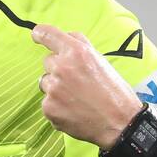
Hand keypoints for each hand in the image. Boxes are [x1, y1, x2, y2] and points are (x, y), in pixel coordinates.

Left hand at [31, 22, 142, 148]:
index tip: (36, 35)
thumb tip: (66, 36)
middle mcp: (61, 68)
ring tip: (77, 98)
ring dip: (56, 88)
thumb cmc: (114, 92)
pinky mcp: (48, 108)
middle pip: (48, 61)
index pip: (48, 34)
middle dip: (59, 69)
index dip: (40, 33)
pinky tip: (74, 110)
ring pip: (46, 83)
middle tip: (77, 81)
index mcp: (76, 52)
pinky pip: (47, 102)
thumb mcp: (102, 61)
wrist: (119, 123)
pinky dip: (57, 107)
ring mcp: (53, 89)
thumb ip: (81, 46)